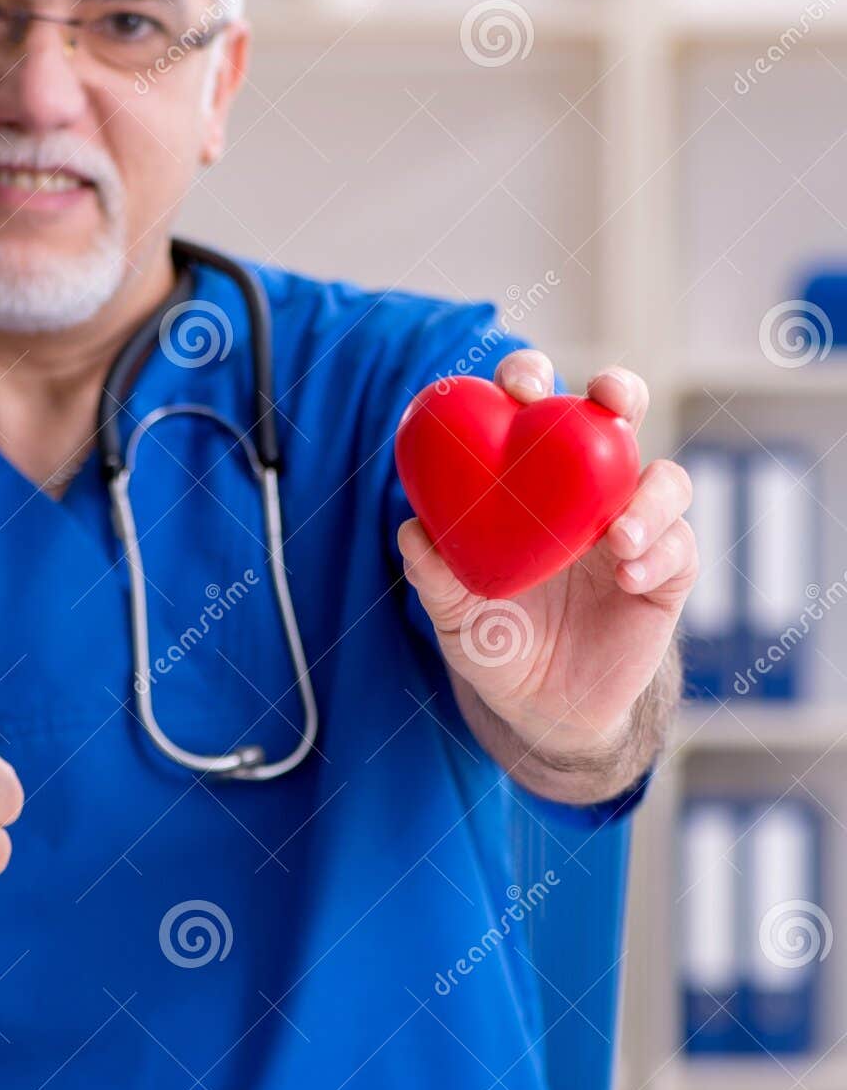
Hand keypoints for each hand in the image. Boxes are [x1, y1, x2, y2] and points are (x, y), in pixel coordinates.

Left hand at [397, 353, 695, 760]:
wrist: (540, 708)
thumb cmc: (493, 640)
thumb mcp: (453, 614)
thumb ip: (434, 576)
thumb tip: (410, 531)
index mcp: (532, 482)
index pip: (536, 411)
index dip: (531, 381)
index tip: (519, 386)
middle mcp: (588, 493)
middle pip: (618, 417)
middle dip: (620, 390)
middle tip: (606, 397)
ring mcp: (633, 529)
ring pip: (665, 480)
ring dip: (648, 497)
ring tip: (617, 537)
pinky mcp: (668, 575)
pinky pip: (679, 549)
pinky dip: (656, 556)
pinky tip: (626, 576)